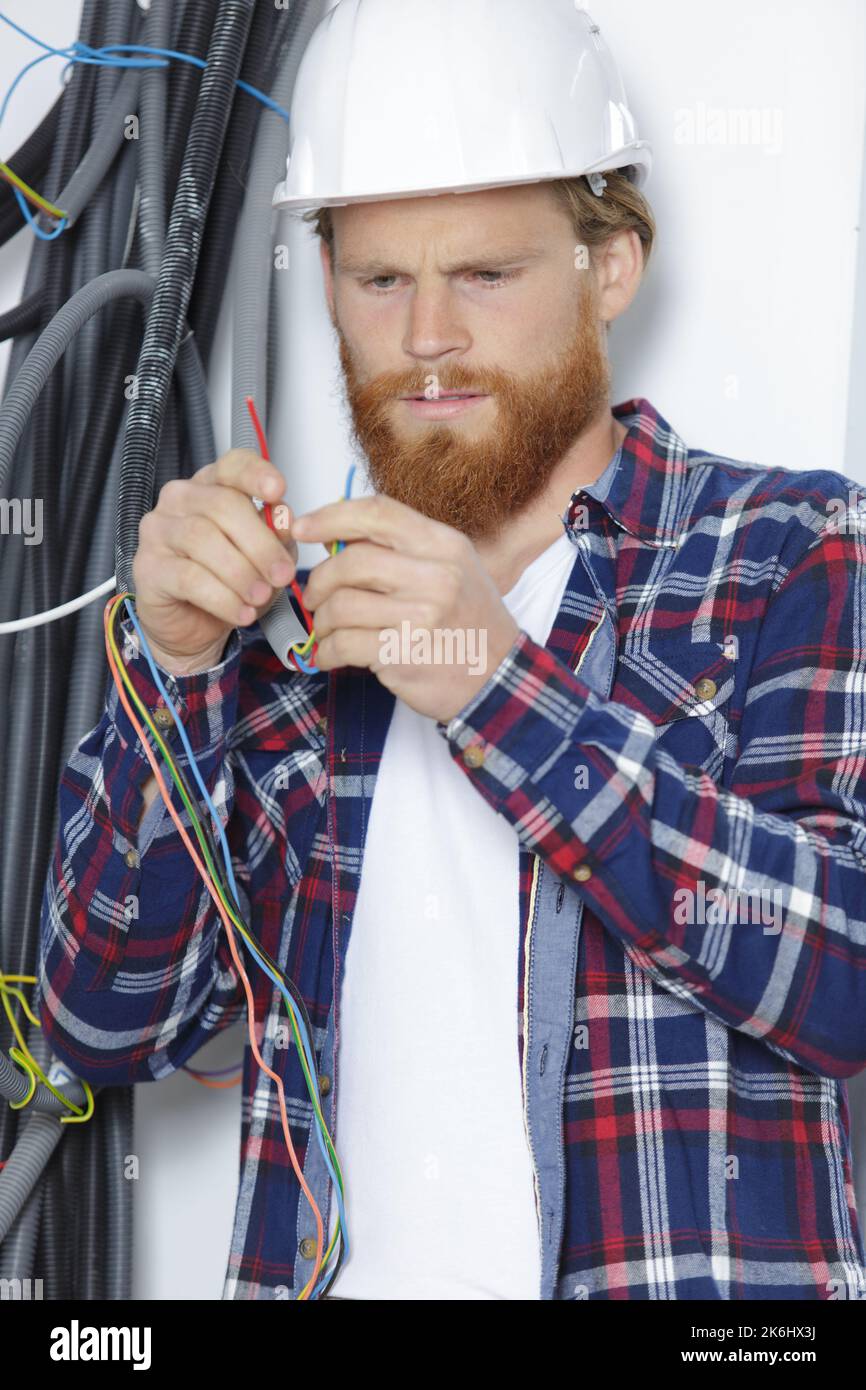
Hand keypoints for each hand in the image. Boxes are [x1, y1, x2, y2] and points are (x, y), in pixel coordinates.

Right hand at [132, 450, 297, 672]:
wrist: (195, 625)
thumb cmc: (230, 582)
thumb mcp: (265, 556)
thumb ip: (276, 535)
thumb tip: (285, 520)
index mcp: (213, 486)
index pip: (232, 465)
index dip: (256, 475)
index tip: (278, 492)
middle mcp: (181, 499)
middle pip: (222, 505)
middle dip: (260, 543)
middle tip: (281, 574)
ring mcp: (158, 530)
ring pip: (203, 539)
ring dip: (241, 573)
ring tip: (261, 597)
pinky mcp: (147, 566)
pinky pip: (188, 577)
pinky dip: (222, 598)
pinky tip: (242, 612)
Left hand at [293, 495, 520, 722]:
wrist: (498, 679)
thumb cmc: (470, 622)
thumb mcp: (452, 568)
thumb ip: (402, 549)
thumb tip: (335, 537)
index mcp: (443, 546)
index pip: (378, 513)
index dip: (331, 516)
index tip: (304, 527)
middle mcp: (435, 577)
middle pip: (350, 561)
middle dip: (319, 580)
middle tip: (316, 597)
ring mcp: (420, 617)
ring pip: (341, 605)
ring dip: (322, 621)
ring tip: (328, 630)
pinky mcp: (403, 655)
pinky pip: (343, 644)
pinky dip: (326, 651)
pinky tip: (330, 654)